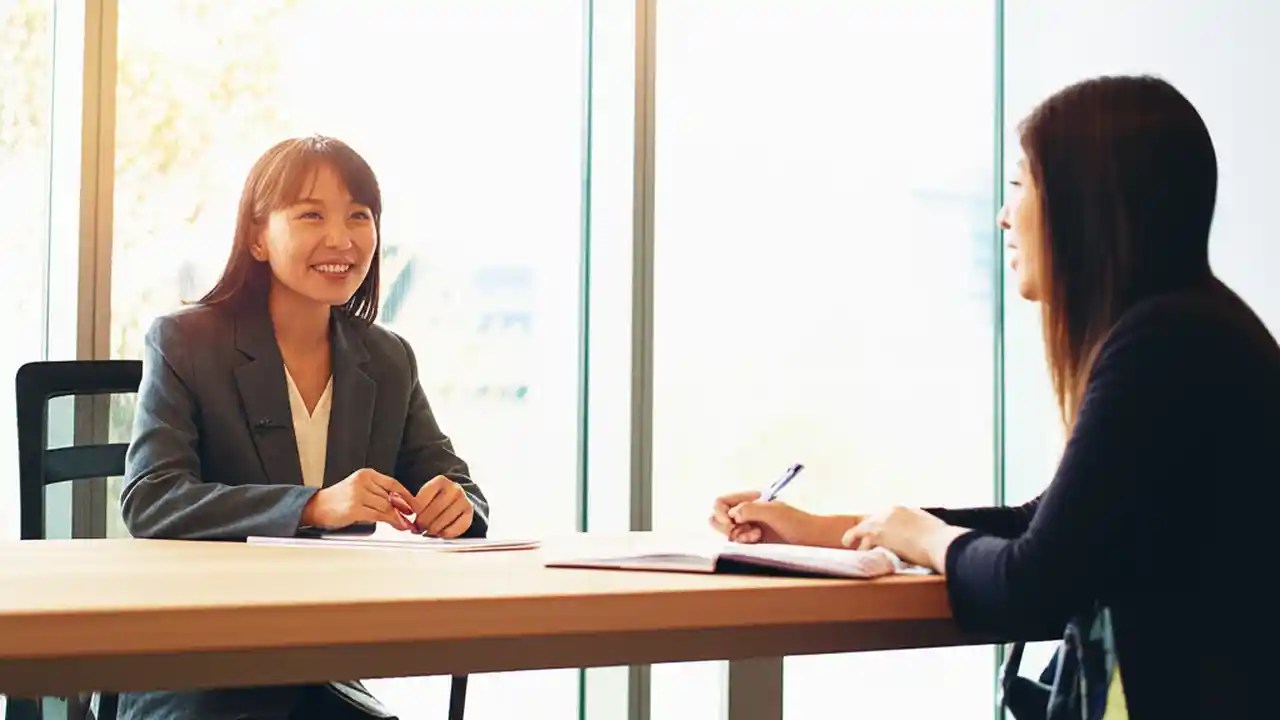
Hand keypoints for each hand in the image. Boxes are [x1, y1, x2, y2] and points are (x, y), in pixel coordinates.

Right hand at [301, 468, 414, 530]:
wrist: (316, 507)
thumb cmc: (339, 501)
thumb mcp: (360, 491)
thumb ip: (379, 496)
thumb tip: (402, 508)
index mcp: (366, 474)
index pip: (393, 484)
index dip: (407, 495)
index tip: (416, 505)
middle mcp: (362, 481)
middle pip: (391, 497)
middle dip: (403, 510)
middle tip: (412, 519)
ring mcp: (357, 494)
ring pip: (386, 506)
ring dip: (398, 517)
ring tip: (405, 524)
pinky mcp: (354, 508)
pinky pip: (378, 515)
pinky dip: (390, 521)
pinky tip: (397, 525)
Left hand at [411, 475, 473, 537]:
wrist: (457, 498)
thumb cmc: (437, 498)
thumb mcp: (426, 494)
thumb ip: (416, 505)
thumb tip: (408, 523)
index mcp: (440, 481)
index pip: (420, 502)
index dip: (414, 513)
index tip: (412, 517)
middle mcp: (454, 489)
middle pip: (432, 512)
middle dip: (422, 523)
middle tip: (418, 528)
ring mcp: (464, 501)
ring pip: (442, 522)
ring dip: (432, 530)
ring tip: (428, 531)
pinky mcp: (469, 513)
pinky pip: (455, 529)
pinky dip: (445, 534)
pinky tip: (440, 532)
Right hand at [709, 490, 851, 546]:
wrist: (811, 538)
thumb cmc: (796, 522)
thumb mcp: (773, 512)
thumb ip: (750, 509)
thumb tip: (732, 514)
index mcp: (749, 498)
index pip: (721, 502)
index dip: (720, 512)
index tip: (731, 522)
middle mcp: (746, 510)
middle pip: (718, 516)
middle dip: (725, 525)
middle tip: (737, 530)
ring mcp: (748, 525)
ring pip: (726, 531)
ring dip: (737, 535)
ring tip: (755, 536)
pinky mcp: (752, 540)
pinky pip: (736, 542)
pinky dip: (743, 542)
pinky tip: (757, 540)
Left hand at [840, 506, 966, 570]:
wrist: (940, 543)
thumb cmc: (943, 542)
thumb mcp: (935, 532)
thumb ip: (927, 534)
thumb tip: (934, 543)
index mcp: (908, 510)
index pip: (890, 516)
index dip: (886, 527)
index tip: (886, 534)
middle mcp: (894, 511)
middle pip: (875, 519)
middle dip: (871, 530)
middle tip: (869, 540)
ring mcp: (884, 519)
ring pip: (866, 527)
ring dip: (861, 538)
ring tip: (858, 547)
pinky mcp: (876, 531)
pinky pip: (857, 534)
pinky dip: (851, 538)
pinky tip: (847, 544)